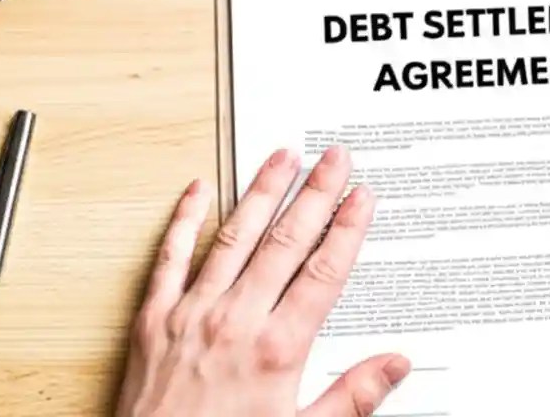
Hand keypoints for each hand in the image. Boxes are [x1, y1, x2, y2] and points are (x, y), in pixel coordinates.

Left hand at [116, 146, 410, 416]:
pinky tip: (198, 190)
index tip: (363, 197)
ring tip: (282, 156)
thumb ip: (352, 398)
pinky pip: (170, 257)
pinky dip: (185, 220)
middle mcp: (236, 321)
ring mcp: (192, 314)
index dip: (348, 229)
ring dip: (262, 192)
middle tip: (334, 158)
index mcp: (277, 349)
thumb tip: (395, 365)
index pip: (324, 272)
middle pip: (286, 242)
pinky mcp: (154, 319)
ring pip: (235, 238)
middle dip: (315, 194)